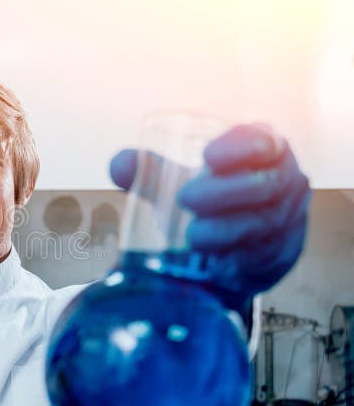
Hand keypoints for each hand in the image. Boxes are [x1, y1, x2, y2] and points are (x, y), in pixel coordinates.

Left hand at [110, 124, 310, 296]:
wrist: (230, 246)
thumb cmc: (205, 198)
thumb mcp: (176, 180)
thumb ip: (148, 171)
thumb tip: (120, 165)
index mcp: (263, 153)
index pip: (264, 141)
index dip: (241, 146)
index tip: (208, 156)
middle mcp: (284, 184)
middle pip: (265, 186)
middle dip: (225, 192)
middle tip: (185, 198)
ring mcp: (286, 223)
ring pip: (265, 225)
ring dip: (229, 230)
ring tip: (193, 237)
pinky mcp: (279, 258)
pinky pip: (264, 259)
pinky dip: (238, 260)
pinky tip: (216, 264)